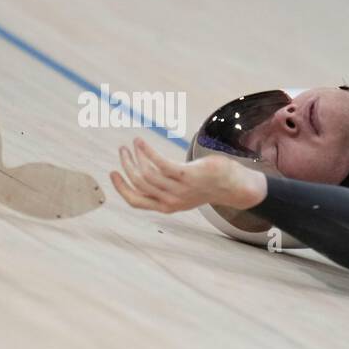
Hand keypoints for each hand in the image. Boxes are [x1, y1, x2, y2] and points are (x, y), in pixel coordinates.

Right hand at [110, 137, 266, 213]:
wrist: (235, 186)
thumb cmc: (207, 186)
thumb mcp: (183, 192)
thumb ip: (165, 189)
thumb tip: (146, 179)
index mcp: (167, 206)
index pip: (136, 201)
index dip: (121, 187)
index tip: (113, 172)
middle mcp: (171, 200)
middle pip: (139, 183)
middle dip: (126, 165)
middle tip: (122, 150)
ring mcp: (180, 189)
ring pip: (147, 173)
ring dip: (135, 156)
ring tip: (133, 144)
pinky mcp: (187, 175)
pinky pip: (160, 163)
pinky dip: (146, 151)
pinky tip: (141, 142)